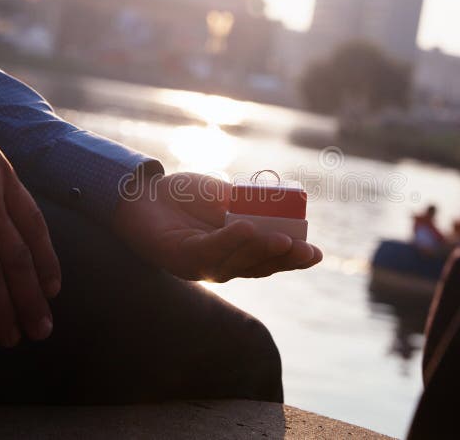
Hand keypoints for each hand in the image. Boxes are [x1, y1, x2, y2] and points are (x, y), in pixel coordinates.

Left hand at [113, 172, 322, 281]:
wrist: (143, 192)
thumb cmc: (185, 196)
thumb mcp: (225, 199)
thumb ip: (249, 207)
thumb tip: (281, 208)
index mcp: (234, 253)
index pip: (268, 262)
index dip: (293, 260)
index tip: (316, 253)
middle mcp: (220, 265)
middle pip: (257, 267)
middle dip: (284, 259)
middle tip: (306, 250)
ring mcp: (200, 265)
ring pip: (236, 263)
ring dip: (261, 250)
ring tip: (283, 239)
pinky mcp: (180, 258)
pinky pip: (208, 250)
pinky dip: (229, 240)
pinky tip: (246, 228)